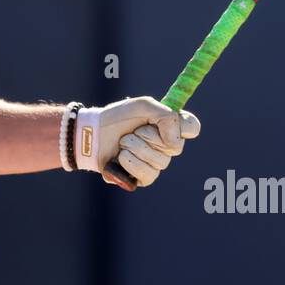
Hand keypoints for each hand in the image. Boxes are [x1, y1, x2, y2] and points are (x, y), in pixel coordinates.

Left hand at [72, 97, 199, 188]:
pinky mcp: (144, 177)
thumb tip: (175, 143)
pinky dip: (131, 163)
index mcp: (170, 125)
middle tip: (133, 131)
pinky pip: (148, 174)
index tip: (167, 122)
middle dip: (148, 136)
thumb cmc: (117, 118)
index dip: (184, 126)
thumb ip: (166, 116)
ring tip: (123, 143)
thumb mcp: (141, 106)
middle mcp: (167, 145)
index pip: (192, 127)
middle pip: (174, 147)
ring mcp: (156, 163)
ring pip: (160, 162)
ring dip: (136, 148)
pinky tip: (120, 157)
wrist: (92, 134)